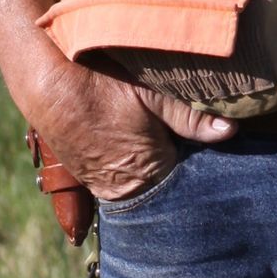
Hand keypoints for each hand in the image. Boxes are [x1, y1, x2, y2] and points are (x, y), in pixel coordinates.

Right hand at [33, 60, 233, 204]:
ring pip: (141, 184)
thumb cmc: (100, 88)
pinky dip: (129, 169)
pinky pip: (119, 183)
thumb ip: (190, 117)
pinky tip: (129, 147)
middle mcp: (127, 188)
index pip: (188, 177)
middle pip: (165, 185)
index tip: (206, 145)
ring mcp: (104, 188)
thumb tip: (229, 131)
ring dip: (151, 169)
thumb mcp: (149, 95)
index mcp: (150, 171)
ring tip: (152, 142)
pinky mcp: (89, 181)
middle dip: (176, 167)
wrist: (47, 89)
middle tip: (180, 141)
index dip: (198, 160)